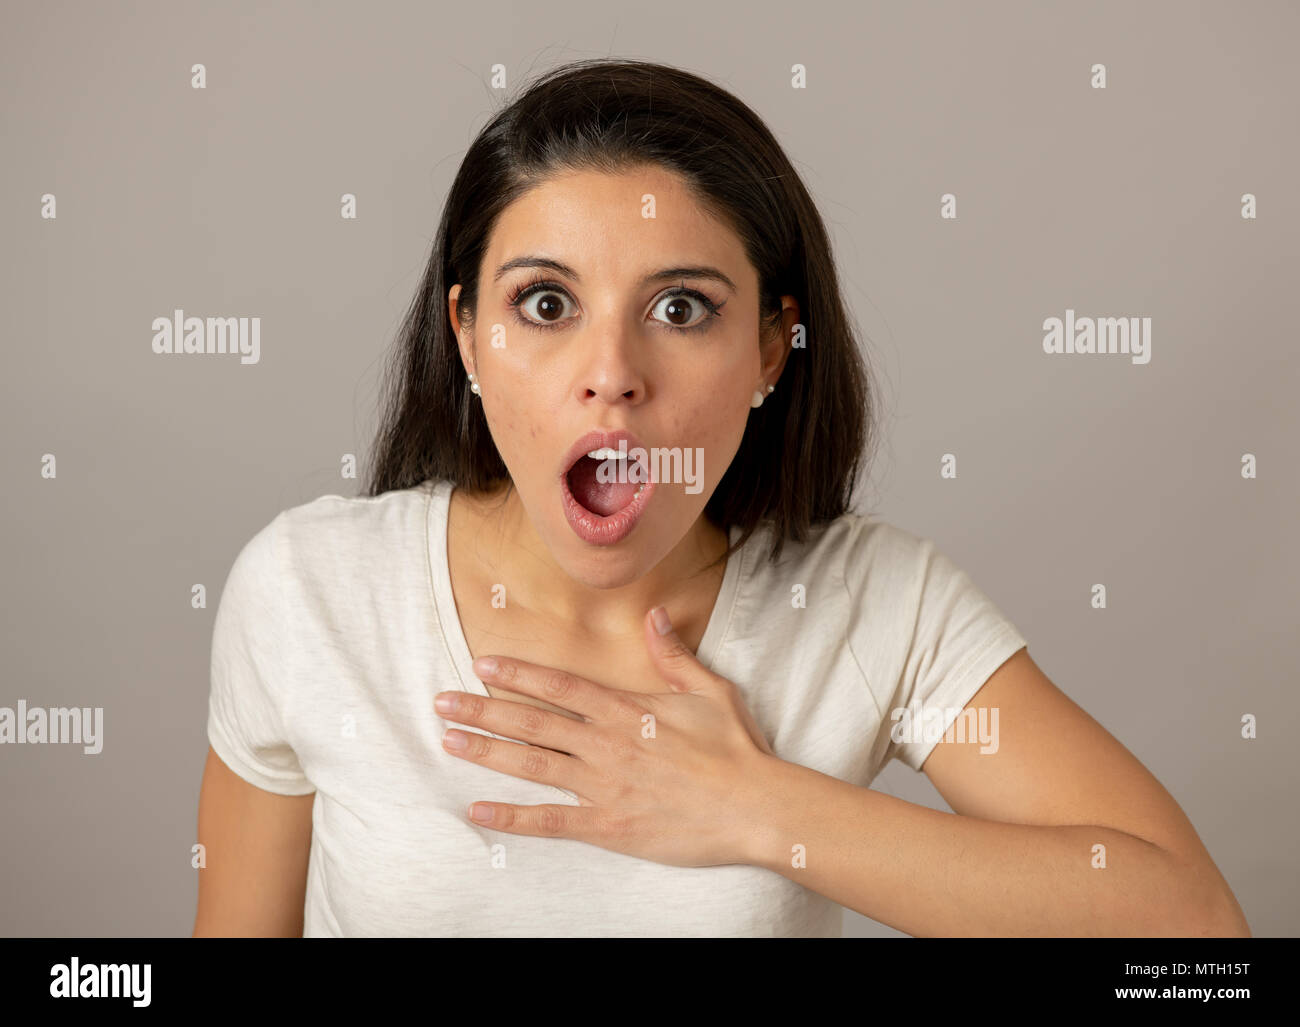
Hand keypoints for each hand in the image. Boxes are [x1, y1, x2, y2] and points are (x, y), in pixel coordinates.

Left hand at [433, 605, 776, 867]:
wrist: (755, 807)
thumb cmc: (736, 749)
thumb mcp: (710, 689)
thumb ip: (674, 654)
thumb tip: (654, 616)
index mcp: (626, 710)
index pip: (559, 685)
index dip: (518, 674)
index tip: (483, 663)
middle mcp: (605, 744)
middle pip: (532, 722)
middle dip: (483, 709)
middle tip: (441, 701)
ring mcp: (603, 787)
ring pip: (532, 765)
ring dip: (487, 751)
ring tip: (449, 740)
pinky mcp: (608, 827)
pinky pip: (550, 821)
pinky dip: (512, 817)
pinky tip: (478, 810)